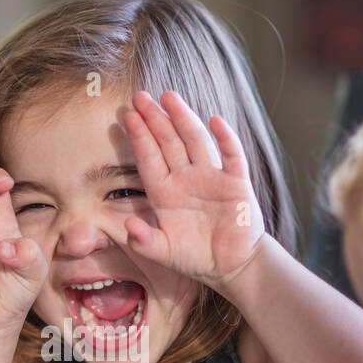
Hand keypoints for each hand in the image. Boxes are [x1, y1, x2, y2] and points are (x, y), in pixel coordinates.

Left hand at [119, 90, 264, 290]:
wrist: (232, 266)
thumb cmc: (195, 257)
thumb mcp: (165, 253)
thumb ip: (145, 241)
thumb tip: (128, 225)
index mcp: (165, 193)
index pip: (149, 159)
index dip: (139, 138)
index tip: (127, 117)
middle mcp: (186, 179)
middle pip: (168, 142)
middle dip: (155, 119)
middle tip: (140, 96)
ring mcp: (211, 177)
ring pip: (195, 141)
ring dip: (183, 118)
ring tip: (169, 96)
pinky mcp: (236, 182)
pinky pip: (231, 156)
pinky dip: (224, 138)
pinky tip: (215, 120)